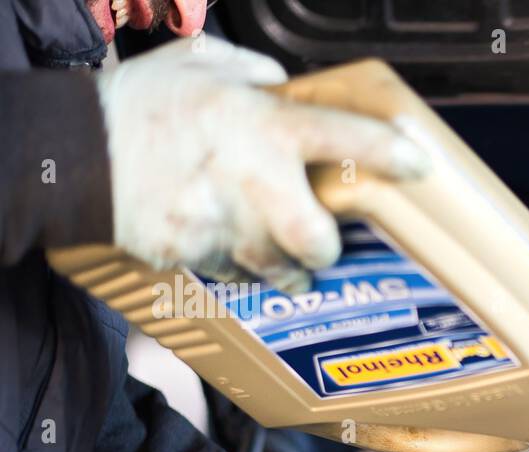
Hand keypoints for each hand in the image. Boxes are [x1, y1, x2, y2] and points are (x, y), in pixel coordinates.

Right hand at [97, 37, 430, 291]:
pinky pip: (232, 273)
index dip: (390, 152)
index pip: (345, 137)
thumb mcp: (199, 64)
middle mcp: (251, 177)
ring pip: (276, 268)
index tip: (420, 163)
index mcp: (262, 124)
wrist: (72, 151)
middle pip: (316, 239)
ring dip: (284, 270)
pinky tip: (224, 248)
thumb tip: (283, 82)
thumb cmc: (139, 104)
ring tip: (283, 263)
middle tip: (321, 247)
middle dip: (323, 251)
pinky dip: (234, 268)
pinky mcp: (192, 252)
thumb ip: (250, 73)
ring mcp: (221, 221)